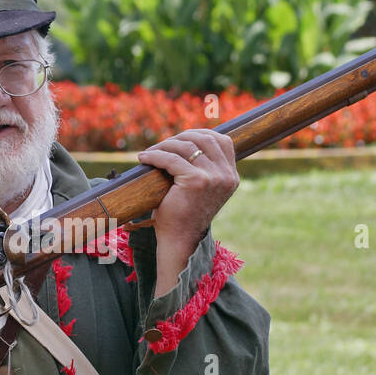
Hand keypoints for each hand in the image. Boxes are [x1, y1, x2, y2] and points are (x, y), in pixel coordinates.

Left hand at [137, 130, 238, 296]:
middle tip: (161, 145)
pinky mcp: (196, 181)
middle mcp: (226, 176)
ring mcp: (214, 178)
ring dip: (164, 145)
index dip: (201, 134)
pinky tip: (144, 158)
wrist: (179, 240)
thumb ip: (203, 166)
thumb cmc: (184, 215)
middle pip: (204, 139)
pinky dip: (155, 155)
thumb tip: (185, 140)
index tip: (181, 139)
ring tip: (150, 152)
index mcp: (231, 176)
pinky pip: (171, 159)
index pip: (222, 141)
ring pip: (186, 146)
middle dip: (180, 137)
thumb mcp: (202, 188)